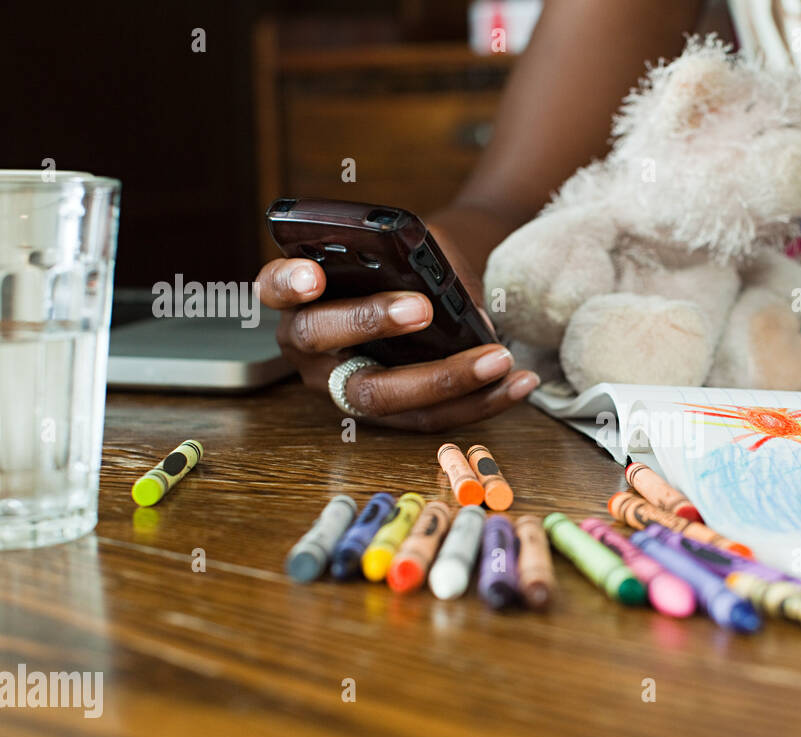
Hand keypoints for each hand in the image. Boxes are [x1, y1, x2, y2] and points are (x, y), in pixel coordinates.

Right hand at [257, 250, 538, 431]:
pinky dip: (480, 401)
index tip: (312, 273)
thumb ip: (414, 257)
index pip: (275, 287)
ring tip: (498, 359)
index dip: (288, 282)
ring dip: (444, 379)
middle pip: (323, 341)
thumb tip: (445, 289)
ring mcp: (342, 386)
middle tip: (423, 308)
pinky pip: (426, 417)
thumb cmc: (409, 265)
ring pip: (379, 394)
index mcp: (299, 295)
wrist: (427, 291)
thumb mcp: (410, 249)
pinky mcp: (387, 415)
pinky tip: (520, 382)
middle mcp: (308, 347)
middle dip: (371, 322)